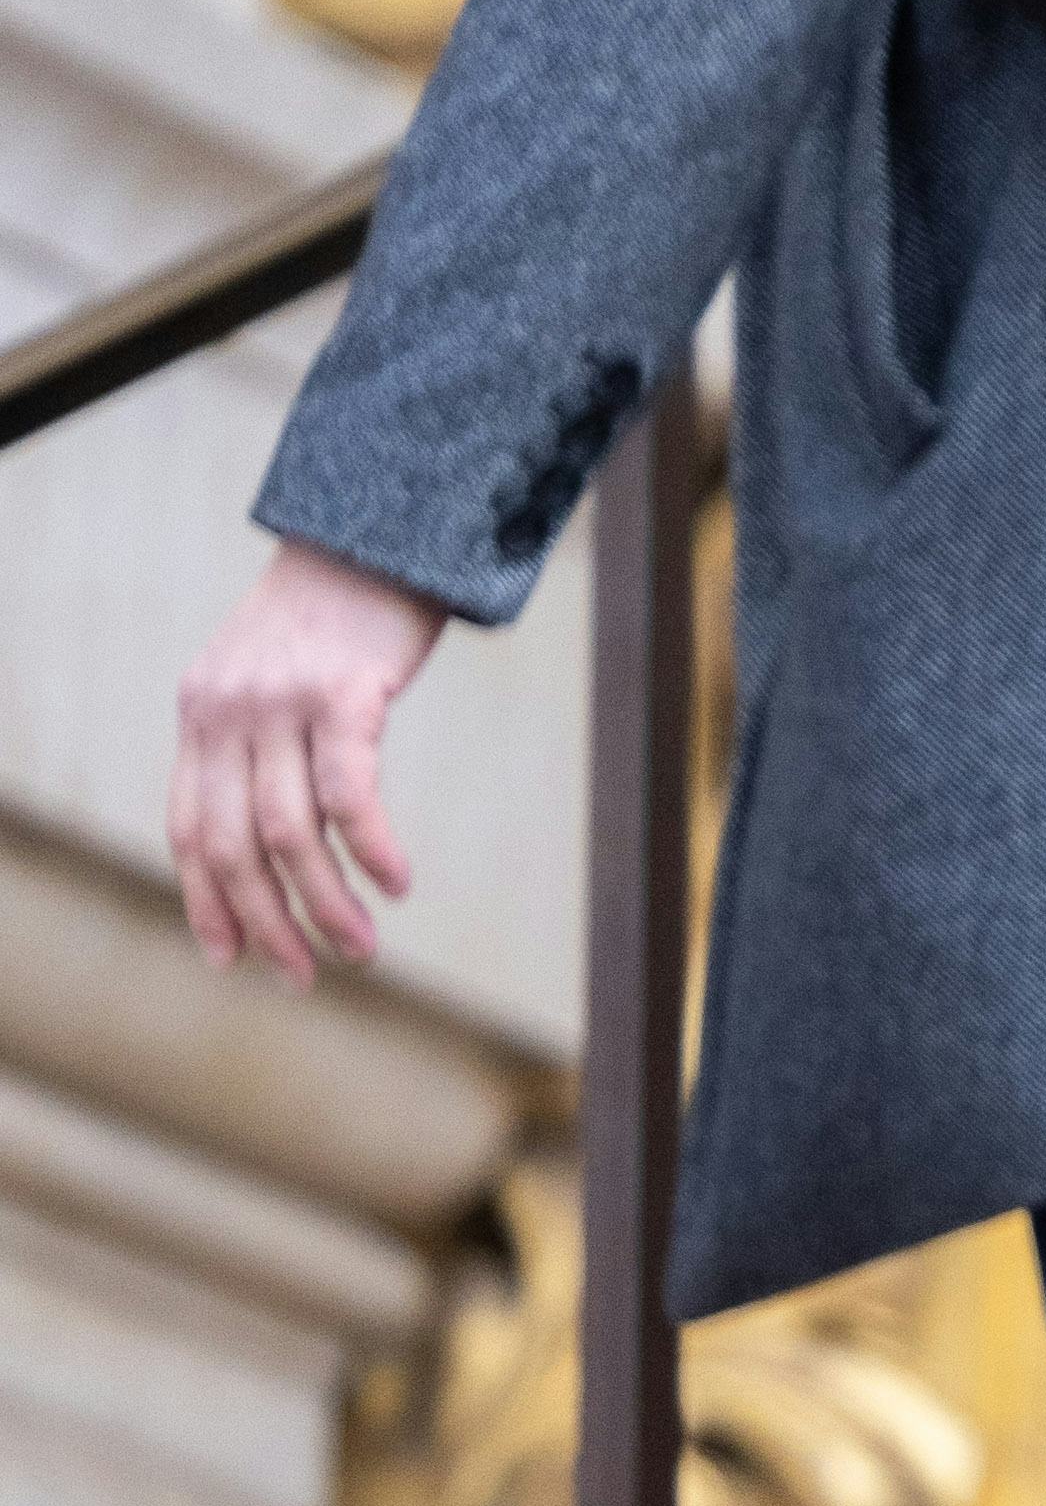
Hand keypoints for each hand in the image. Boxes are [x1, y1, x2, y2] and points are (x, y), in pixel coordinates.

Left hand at [169, 541, 444, 986]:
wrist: (375, 530)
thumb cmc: (333, 612)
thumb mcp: (265, 673)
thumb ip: (253, 740)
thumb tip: (270, 832)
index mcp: (201, 714)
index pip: (190, 830)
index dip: (209, 904)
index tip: (237, 961)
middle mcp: (226, 712)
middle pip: (234, 846)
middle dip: (268, 925)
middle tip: (307, 975)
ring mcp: (280, 702)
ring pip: (290, 834)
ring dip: (326, 905)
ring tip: (362, 949)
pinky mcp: (342, 692)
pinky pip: (349, 793)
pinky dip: (371, 849)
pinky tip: (396, 883)